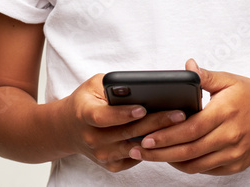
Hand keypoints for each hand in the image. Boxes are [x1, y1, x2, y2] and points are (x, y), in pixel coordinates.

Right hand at [59, 72, 187, 172]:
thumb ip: (114, 84)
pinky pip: (136, 158)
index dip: (123, 114)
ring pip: (134, 148)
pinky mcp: (110, 165)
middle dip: (155, 122)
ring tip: (180, 126)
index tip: (142, 108)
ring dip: (159, 137)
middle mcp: (91, 138)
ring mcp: (101, 155)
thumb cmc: (87, 101)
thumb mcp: (94, 85)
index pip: (103, 117)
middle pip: (126, 133)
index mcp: (84, 114)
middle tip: (178, 114)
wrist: (69, 128)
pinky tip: (169, 137)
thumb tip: (141, 87)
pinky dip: (152, 148)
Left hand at [128, 58, 249, 175]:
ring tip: (151, 155)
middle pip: (189, 150)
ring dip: (171, 161)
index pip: (190, 128)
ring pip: (196, 164)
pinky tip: (174, 158)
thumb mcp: (230, 80)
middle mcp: (230, 136)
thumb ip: (206, 76)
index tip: (146, 136)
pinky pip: (207, 170)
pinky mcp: (236, 164)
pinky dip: (188, 166)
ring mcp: (234, 153)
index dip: (166, 135)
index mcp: (225, 112)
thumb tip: (187, 65)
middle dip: (160, 152)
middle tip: (139, 149)